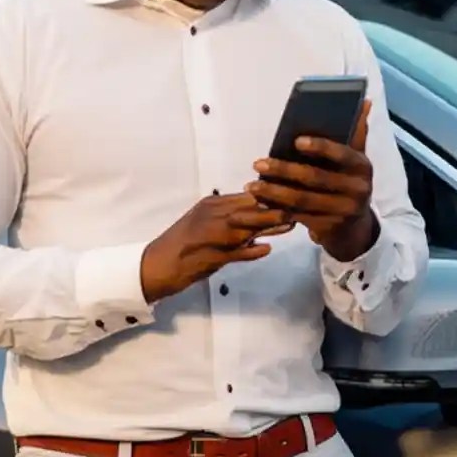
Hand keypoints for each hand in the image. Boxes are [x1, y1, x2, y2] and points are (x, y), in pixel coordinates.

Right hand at [140, 194, 292, 302]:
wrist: (157, 265)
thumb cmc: (182, 243)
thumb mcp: (205, 221)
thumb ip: (229, 216)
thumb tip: (257, 209)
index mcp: (212, 204)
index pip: (247, 194)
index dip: (270, 194)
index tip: (291, 192)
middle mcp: (213, 215)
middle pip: (251, 207)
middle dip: (276, 207)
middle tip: (298, 207)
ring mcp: (212, 235)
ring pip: (247, 227)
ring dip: (271, 226)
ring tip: (291, 224)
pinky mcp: (211, 256)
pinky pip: (235, 253)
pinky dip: (251, 251)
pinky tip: (266, 249)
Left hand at [247, 100, 378, 261]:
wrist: (355, 229)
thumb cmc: (348, 184)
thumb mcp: (355, 161)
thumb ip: (356, 133)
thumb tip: (364, 101)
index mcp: (363, 167)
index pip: (342, 154)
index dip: (320, 147)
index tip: (296, 141)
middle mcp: (357, 190)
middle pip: (315, 178)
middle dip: (284, 171)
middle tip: (259, 163)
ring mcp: (343, 211)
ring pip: (302, 200)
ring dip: (274, 192)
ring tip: (251, 185)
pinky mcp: (328, 229)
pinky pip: (298, 217)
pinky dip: (277, 209)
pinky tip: (260, 201)